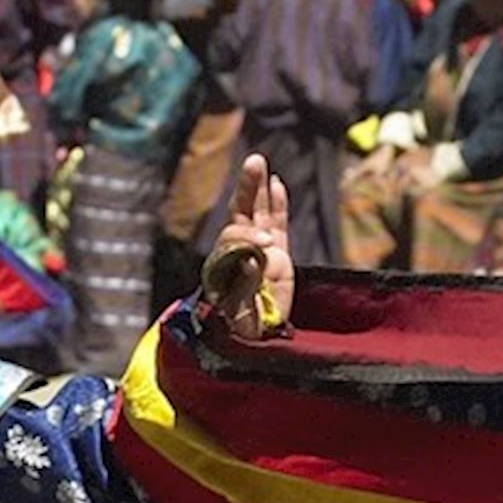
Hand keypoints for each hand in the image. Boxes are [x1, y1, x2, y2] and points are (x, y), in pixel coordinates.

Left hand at [199, 158, 295, 347]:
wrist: (255, 340)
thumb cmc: (240, 328)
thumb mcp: (238, 309)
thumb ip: (246, 282)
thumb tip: (258, 257)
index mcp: (223, 263)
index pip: (236, 236)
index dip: (249, 237)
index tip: (266, 247)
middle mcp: (238, 253)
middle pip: (240, 212)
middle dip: (247, 188)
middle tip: (254, 162)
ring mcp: (259, 252)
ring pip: (258, 213)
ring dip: (258, 188)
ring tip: (259, 161)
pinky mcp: (279, 256)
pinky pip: (277, 223)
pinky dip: (276, 204)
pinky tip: (276, 184)